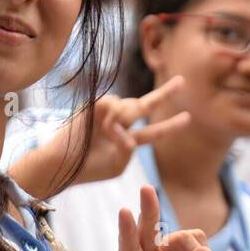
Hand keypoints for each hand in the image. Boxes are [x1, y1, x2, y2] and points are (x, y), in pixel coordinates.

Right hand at [61, 76, 191, 184]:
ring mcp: (108, 114)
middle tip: (182, 81)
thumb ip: (130, 147)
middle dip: (164, 94)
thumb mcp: (118, 165)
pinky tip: (105, 126)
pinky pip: (115, 102)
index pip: (153, 131)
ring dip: (125, 119)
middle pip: (146, 106)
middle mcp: (120, 124)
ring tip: (110, 132)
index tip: (187, 117)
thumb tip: (128, 129)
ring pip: (130, 104)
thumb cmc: (89, 169)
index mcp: (127, 140)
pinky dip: (115, 116)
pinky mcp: (95, 104)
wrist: (62, 164)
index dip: (170, 125)